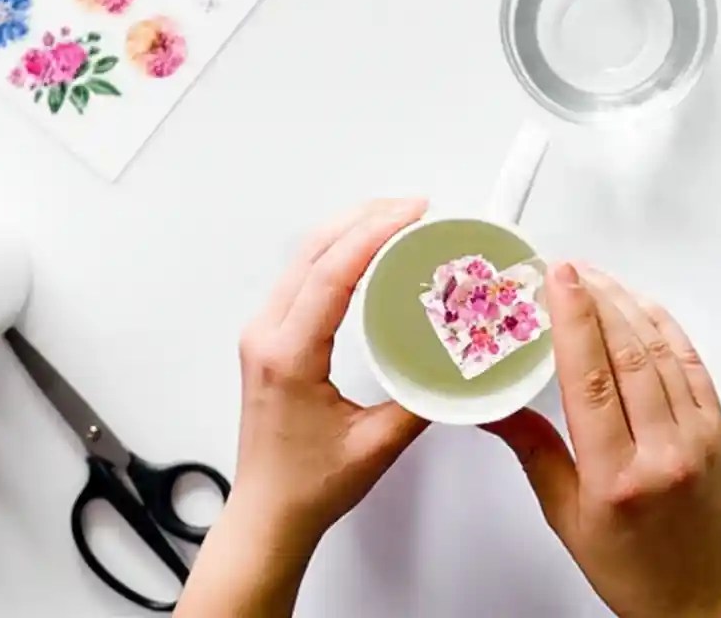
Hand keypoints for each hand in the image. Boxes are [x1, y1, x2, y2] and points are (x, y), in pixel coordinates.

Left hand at [178, 198, 429, 617]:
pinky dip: (334, 254)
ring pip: (302, 259)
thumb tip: (459, 366)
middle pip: (311, 251)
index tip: (410, 213)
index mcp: (287, 357)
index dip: (372, 234)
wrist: (268, 513)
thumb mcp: (377, 444)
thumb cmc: (306, 486)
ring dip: (348, 230)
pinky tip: (363, 252)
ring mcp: (262, 335)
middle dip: (364, 217)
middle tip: (413, 207)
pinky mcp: (268, 340)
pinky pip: (299, 278)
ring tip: (395, 219)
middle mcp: (266, 337)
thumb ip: (422, 401)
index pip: (329, 275)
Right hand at [484, 264, 720, 617]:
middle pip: (626, 353)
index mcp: (615, 477)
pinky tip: (642, 308)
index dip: (572, 318)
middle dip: (595, 299)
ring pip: (661, 350)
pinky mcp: (720, 430)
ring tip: (598, 279)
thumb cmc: (633, 570)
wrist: (700, 601)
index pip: (589, 379)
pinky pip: (692, 364)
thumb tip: (496, 408)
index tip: (556, 279)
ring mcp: (698, 438)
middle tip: (568, 269)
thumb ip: (534, 452)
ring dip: (628, 304)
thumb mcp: (566, 518)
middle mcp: (663, 452)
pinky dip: (665, 328)